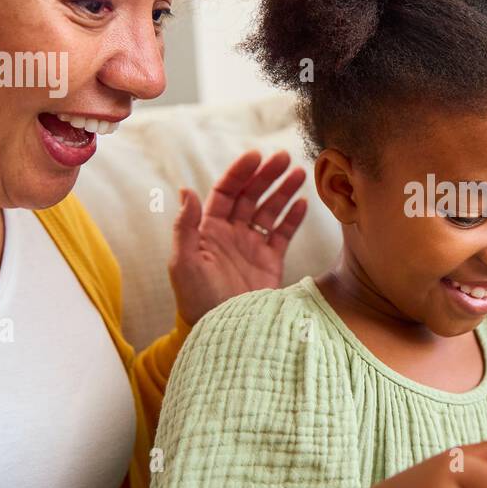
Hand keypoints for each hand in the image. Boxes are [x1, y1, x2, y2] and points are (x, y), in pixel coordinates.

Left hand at [169, 150, 308, 325]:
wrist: (223, 331)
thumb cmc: (196, 300)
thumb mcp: (183, 263)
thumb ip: (185, 227)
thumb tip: (187, 190)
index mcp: (208, 230)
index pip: (226, 192)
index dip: (240, 173)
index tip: (256, 157)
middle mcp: (231, 234)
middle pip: (250, 196)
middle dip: (266, 175)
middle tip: (284, 158)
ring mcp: (251, 247)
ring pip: (269, 210)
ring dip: (283, 191)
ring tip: (300, 173)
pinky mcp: (269, 262)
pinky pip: (282, 234)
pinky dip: (293, 218)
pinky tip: (303, 203)